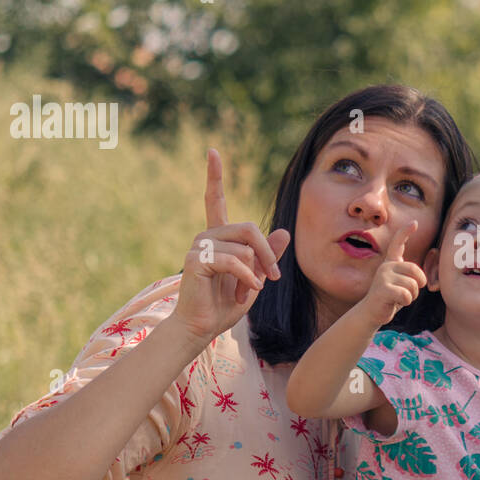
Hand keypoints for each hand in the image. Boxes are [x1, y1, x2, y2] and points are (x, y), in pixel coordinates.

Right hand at [173, 148, 291, 347]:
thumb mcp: (255, 277)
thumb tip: (284, 230)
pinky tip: (245, 293)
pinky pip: (233, 261)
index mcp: (219, 237)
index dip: (215, 176)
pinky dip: (247, 278)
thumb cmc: (226, 304)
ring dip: (256, 271)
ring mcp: (198, 246)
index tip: (213, 151)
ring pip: (244, 246)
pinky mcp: (196, 260)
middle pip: (249, 227)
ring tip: (251, 290)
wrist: (202, 327)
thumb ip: (267, 256)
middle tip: (273, 277)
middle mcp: (206, 235)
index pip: (216, 200)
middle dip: (267, 253)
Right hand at [359, 219, 427, 326]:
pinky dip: (405, 302)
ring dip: (411, 296)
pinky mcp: (383, 289)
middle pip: (415, 271)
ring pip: (412, 286)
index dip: (405, 232)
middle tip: (409, 293)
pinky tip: (395, 303)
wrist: (371, 312)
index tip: (414, 223)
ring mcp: (383, 277)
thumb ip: (410, 277)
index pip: (398, 244)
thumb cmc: (391, 298)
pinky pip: (406, 295)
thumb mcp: (402, 284)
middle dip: (418, 285)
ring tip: (399, 299)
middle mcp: (386, 266)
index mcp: (391, 263)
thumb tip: (425, 279)